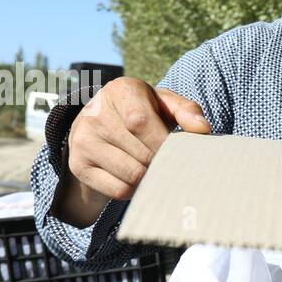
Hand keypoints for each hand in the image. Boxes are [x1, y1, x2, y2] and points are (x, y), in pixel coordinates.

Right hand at [55, 77, 210, 226]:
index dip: (163, 142)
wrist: (99, 123)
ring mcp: (83, 140)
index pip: (140, 122)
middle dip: (162, 163)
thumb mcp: (164, 103)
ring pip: (132, 175)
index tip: (178, 152)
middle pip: (141, 154)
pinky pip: (119, 190)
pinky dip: (136, 190)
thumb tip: (203, 129)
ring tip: (155, 168)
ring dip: (151, 178)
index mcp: (120, 91)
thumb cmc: (143, 112)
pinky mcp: (78, 165)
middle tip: (170, 162)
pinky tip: (137, 178)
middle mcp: (95, 114)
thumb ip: (186, 111)